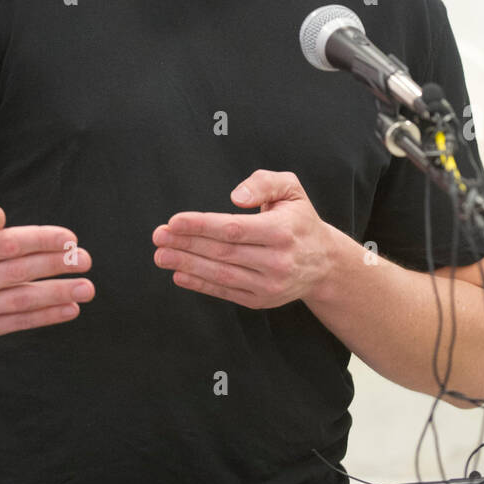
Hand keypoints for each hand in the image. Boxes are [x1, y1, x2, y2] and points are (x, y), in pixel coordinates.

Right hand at [0, 196, 93, 336]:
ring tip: (86, 288)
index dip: (41, 240)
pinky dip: (46, 317)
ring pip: (19, 302)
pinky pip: (17, 322)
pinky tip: (70, 308)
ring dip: (57, 296)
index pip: (7, 244)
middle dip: (55, 266)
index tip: (70, 238)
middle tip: (85, 260)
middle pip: (16, 273)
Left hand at [152, 170, 333, 309]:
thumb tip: (237, 196)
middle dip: (186, 244)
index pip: (233, 228)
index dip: (201, 226)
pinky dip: (200, 285)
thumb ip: (263, 183)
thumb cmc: (300, 220)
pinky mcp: (262, 300)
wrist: (324, 263)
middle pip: (222, 252)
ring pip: (221, 275)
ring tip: (161, 256)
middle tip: (159, 237)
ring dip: (187, 265)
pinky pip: (226, 292)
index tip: (174, 221)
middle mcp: (276, 261)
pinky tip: (179, 275)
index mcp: (281, 231)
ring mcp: (269, 285)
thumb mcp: (291, 188)